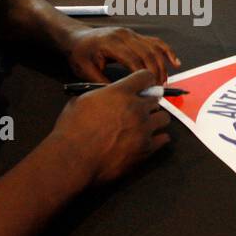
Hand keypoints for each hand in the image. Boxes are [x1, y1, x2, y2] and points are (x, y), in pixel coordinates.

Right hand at [50, 70, 171, 184]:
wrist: (74, 158)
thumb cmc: (72, 130)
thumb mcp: (83, 101)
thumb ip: (102, 95)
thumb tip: (108, 96)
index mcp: (121, 92)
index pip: (146, 77)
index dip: (144, 81)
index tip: (142, 87)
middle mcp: (137, 108)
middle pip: (156, 99)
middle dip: (148, 102)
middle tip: (138, 110)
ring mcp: (144, 129)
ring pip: (163, 118)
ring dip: (154, 120)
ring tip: (144, 126)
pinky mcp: (147, 149)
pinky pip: (163, 139)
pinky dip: (157, 138)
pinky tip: (147, 139)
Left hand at [66, 27, 180, 82]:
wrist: (76, 38)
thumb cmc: (79, 54)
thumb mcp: (86, 71)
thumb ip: (102, 82)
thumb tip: (122, 95)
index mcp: (111, 43)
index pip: (134, 59)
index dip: (144, 75)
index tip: (149, 90)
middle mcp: (124, 35)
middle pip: (148, 53)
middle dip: (156, 72)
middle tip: (159, 90)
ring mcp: (131, 33)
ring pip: (154, 48)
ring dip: (162, 65)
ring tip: (165, 82)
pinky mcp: (134, 35)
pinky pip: (154, 42)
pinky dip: (166, 51)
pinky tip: (175, 62)